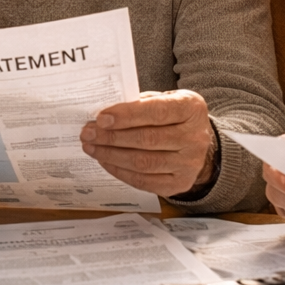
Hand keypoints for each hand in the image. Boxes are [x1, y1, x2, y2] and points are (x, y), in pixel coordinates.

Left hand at [80, 90, 214, 197]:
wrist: (196, 141)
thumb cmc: (172, 116)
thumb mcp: (163, 100)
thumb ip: (138, 103)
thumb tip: (104, 115)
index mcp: (192, 109)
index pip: (157, 112)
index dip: (126, 116)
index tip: (101, 118)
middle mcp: (195, 138)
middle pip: (147, 139)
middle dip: (112, 137)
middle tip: (87, 133)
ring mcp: (189, 164)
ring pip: (143, 163)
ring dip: (111, 155)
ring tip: (91, 147)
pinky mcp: (180, 184)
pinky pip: (143, 181)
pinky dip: (120, 171)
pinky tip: (105, 161)